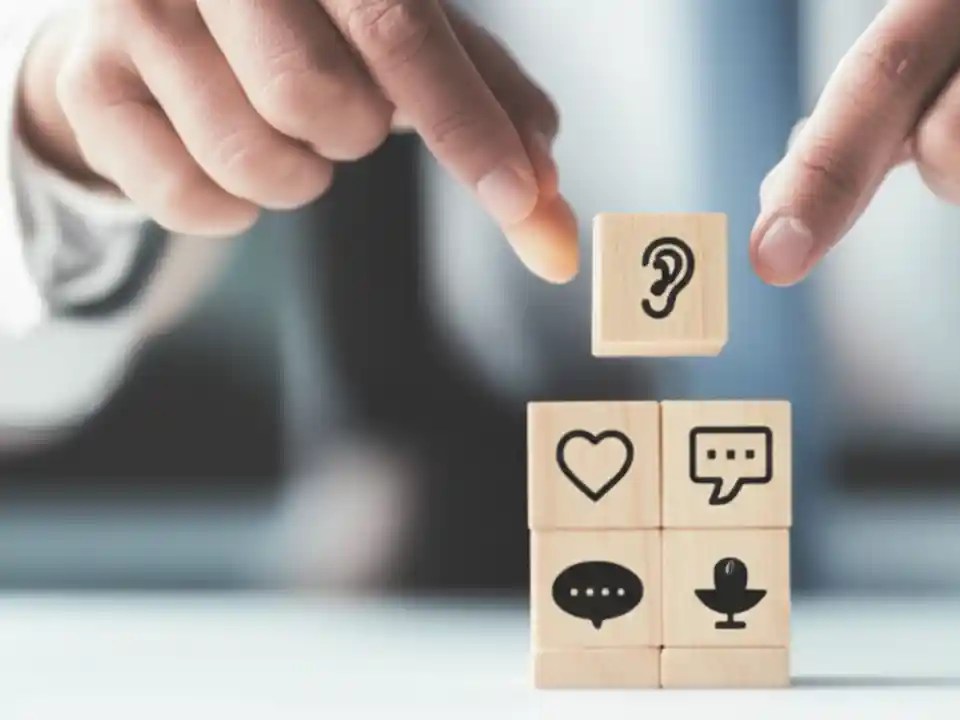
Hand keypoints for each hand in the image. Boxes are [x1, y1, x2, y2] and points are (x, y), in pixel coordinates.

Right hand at [17, 0, 578, 282]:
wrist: (161, 10)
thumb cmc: (309, 23)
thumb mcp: (407, 36)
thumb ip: (487, 104)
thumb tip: (551, 200)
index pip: (403, 33)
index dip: (468, 128)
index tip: (523, 203)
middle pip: (320, 104)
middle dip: (348, 136)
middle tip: (332, 109)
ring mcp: (139, 9)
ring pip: (253, 159)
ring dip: (294, 176)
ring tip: (277, 129)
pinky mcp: (88, 78)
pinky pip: (188, 200)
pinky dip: (229, 208)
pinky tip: (221, 154)